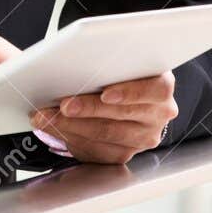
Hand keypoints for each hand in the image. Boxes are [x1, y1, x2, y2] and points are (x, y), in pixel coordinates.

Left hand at [29, 71, 176, 164]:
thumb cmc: (121, 73)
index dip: (130, 92)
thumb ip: (110, 61)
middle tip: (63, 105)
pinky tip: (55, 127)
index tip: (105, 93)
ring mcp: (143, 138)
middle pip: (123, 115)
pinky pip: (97, 151)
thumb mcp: (122, 62)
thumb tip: (75, 58)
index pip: (155, 90)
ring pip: (106, 135)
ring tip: (48, 116)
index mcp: (162, 86)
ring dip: (72, 125)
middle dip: (88, 109)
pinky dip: (72, 138)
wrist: (126, 95)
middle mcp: (158, 115)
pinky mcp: (125, 154)